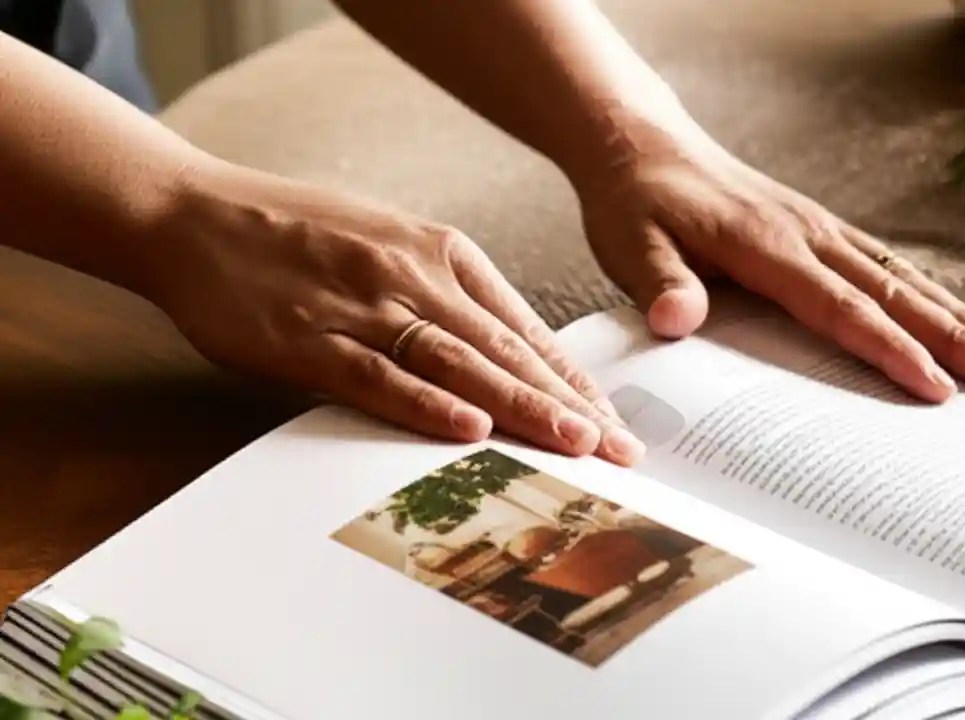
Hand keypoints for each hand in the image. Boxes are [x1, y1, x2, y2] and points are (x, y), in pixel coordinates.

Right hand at [143, 161, 643, 464]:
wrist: (197, 215)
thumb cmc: (299, 236)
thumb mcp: (390, 247)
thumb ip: (444, 298)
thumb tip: (499, 360)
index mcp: (443, 254)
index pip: (525, 329)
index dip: (573, 380)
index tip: (614, 421)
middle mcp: (416, 277)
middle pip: (507, 350)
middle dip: (570, 404)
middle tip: (619, 449)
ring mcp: (365, 306)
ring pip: (461, 363)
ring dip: (522, 408)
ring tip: (576, 444)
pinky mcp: (312, 338)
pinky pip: (380, 376)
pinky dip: (428, 404)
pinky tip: (470, 431)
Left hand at [576, 128, 964, 401]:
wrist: (640, 145)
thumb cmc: (635, 202)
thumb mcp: (631, 245)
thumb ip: (660, 283)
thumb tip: (678, 320)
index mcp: (765, 244)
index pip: (839, 306)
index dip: (888, 349)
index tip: (934, 387)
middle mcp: (805, 232)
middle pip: (892, 291)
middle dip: (952, 336)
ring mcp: (817, 227)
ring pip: (900, 274)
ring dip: (955, 315)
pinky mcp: (815, 227)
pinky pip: (884, 260)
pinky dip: (928, 291)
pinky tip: (955, 315)